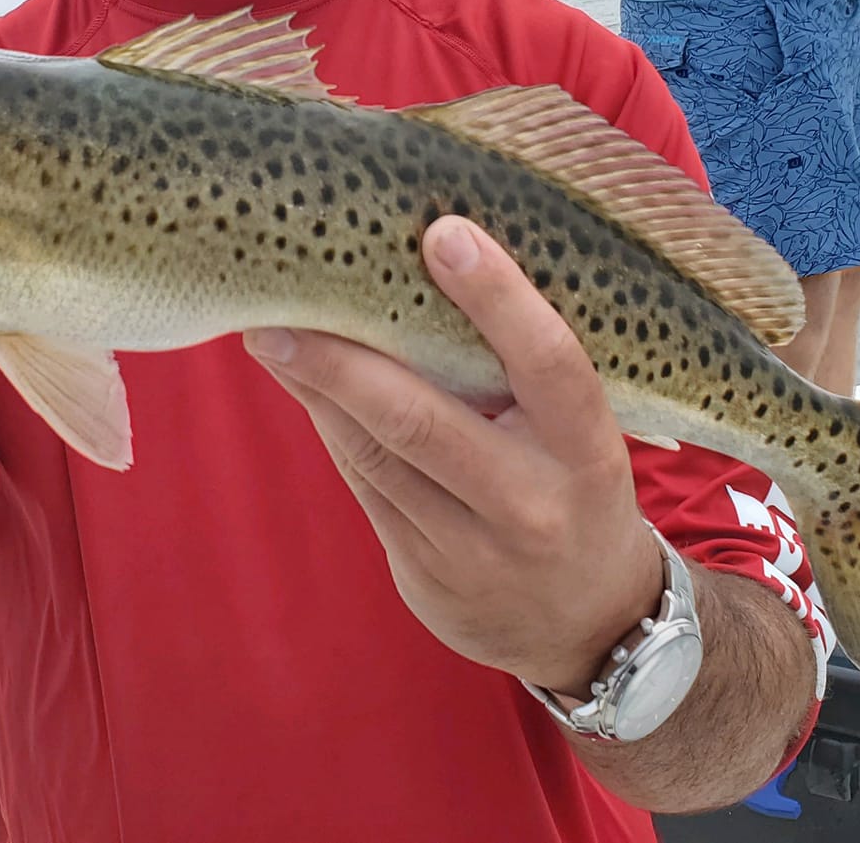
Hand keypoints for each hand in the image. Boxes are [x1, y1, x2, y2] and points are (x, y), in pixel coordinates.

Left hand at [245, 215, 662, 694]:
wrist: (589, 625)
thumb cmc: (577, 488)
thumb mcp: (582, 433)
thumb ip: (525, 371)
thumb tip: (437, 265)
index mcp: (587, 451)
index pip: (549, 360)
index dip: (498, 297)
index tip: (443, 233)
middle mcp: (531, 503)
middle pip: (421, 419)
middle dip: (342, 360)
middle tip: (282, 309)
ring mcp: (472, 551)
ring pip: (375, 455)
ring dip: (315, 389)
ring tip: (270, 334)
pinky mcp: (425, 577)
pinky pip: (365, 487)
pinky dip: (332, 428)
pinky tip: (303, 385)